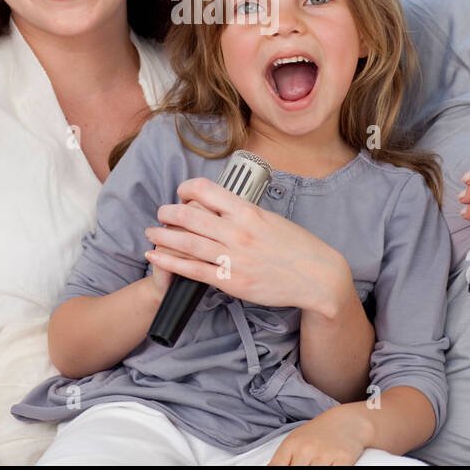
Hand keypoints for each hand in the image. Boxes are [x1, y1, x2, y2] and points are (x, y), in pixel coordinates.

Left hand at [145, 175, 353, 317]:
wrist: (318, 276)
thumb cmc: (298, 246)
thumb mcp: (272, 219)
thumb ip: (245, 213)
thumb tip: (222, 205)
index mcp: (248, 211)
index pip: (207, 191)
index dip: (187, 189)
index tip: (181, 192)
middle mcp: (238, 232)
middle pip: (191, 217)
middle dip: (169, 213)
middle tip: (160, 213)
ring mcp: (234, 257)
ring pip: (187, 243)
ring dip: (164, 236)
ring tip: (151, 232)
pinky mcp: (232, 281)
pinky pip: (194, 270)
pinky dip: (171, 262)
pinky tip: (156, 256)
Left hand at [269, 404, 372, 465]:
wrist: (348, 421)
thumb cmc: (319, 433)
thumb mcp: (296, 440)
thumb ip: (282, 459)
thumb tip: (270, 469)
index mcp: (291, 444)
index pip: (276, 467)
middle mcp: (306, 449)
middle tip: (306, 466)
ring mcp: (324, 455)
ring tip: (316, 465)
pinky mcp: (342, 459)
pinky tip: (329, 466)